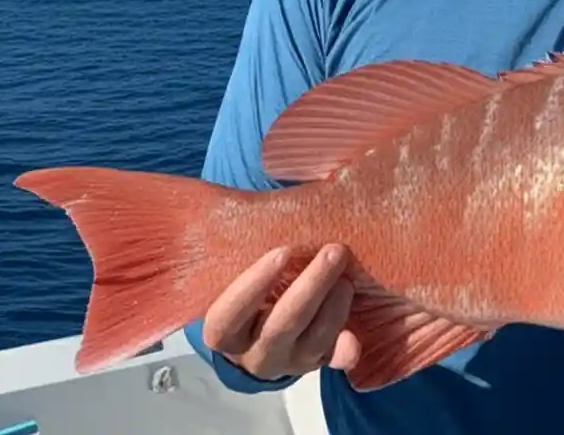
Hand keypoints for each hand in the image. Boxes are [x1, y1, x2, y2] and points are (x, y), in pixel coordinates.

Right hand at [201, 243, 360, 379]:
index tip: (282, 251)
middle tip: (334, 251)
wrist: (262, 337)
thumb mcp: (234, 278)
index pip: (227, 317)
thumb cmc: (250, 291)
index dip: (252, 286)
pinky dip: (346, 351)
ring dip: (333, 309)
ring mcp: (289, 363)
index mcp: (225, 333)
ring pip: (312, 343)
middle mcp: (255, 354)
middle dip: (309, 288)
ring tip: (348, 276)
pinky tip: (355, 338)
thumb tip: (208, 198)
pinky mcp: (318, 364)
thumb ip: (237, 251)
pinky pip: (335, 362)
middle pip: (279, 328)